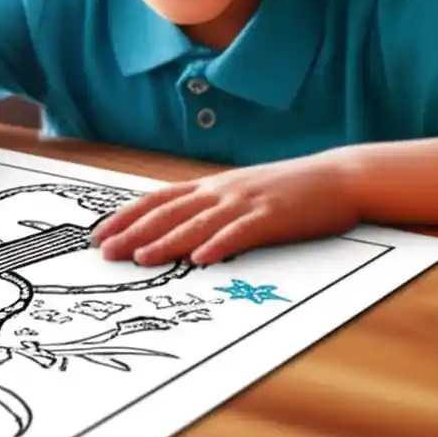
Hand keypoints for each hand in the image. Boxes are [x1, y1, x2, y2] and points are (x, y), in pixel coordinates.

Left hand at [90, 155, 359, 265]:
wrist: (338, 177)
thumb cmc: (289, 189)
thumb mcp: (241, 192)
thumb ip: (211, 207)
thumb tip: (178, 229)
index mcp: (212, 186)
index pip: (158, 199)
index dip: (126, 215)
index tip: (98, 233)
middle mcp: (222, 191)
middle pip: (169, 212)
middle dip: (133, 232)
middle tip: (105, 252)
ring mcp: (246, 202)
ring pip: (198, 222)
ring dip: (167, 241)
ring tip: (141, 257)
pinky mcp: (272, 216)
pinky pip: (241, 232)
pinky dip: (220, 245)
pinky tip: (202, 259)